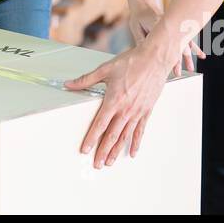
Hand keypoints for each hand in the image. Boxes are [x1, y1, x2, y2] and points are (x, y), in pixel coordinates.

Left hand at [65, 42, 170, 168]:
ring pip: (125, 136)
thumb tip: (69, 84)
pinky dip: (136, 142)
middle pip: (112, 135)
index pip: (100, 125)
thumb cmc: (131, 62)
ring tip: (110, 162)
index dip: (92, 139)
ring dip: (117, 151)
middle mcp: (126, 110)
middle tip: (97, 164)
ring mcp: (137, 112)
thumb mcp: (105, 69)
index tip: (85, 150)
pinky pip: (140, 131)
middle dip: (103, 151)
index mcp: (114, 100)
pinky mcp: (146, 111)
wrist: (154, 59)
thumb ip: (86, 80)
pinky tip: (133, 152)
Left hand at [125, 0, 204, 75]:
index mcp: (158, 26)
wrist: (143, 2)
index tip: (171, 69)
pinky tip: (201, 54)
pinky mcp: (176, 28)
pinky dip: (194, 46)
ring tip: (191, 68)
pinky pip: (187, 38)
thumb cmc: (138, 15)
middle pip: (176, 46)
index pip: (166, 45)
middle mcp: (169, 27)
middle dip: (178, 61)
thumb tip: (144, 55)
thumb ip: (142, 41)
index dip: (169, 57)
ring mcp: (174, 27)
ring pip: (184, 44)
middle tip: (177, 74)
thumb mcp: (136, 28)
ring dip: (188, 57)